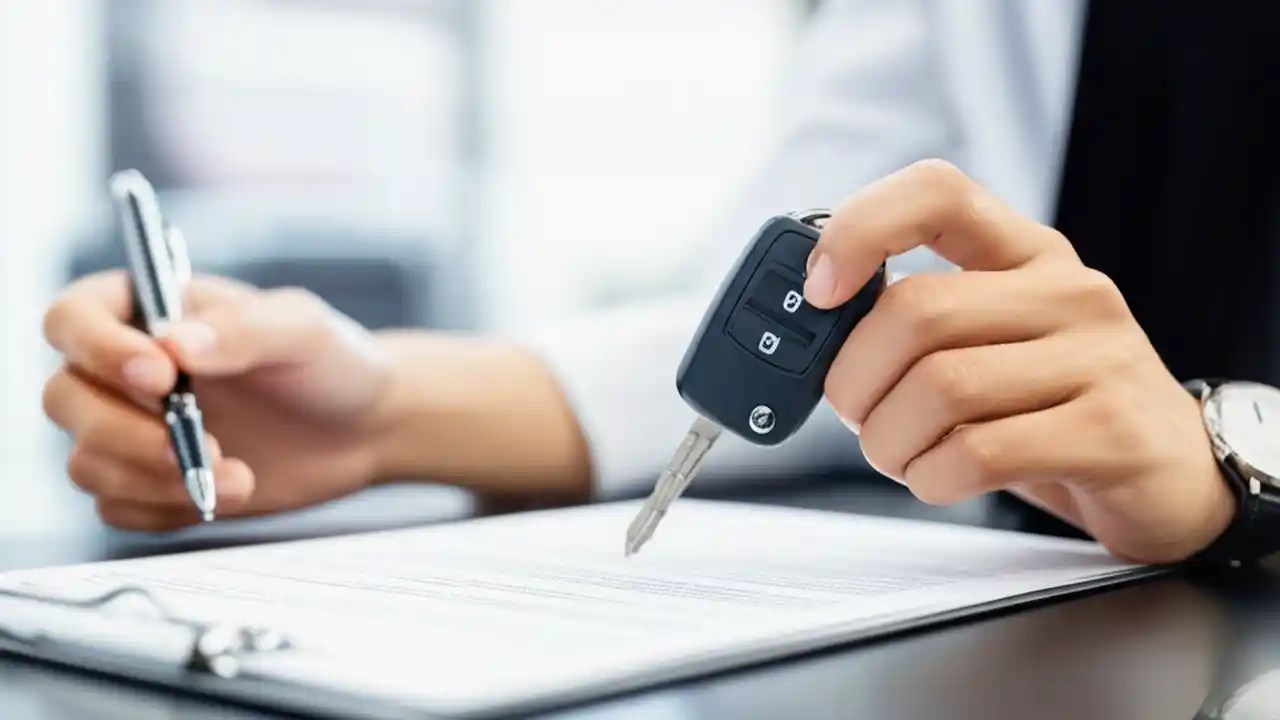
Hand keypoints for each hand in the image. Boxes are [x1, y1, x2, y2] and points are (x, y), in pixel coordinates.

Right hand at [42, 272, 393, 528]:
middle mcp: (123, 369)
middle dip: (127, 431)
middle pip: (65, 399)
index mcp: (145, 310)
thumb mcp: (302, 330)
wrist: (363, 427)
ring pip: (87, 462)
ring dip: (154, 478)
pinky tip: (223, 493)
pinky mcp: (149, 483)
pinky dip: (165, 508)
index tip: (162, 376)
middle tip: (200, 444)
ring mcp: (131, 429)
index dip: (100, 349)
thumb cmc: (330, 363)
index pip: (73, 320)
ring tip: (237, 477)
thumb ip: (243, 329)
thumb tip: (175, 342)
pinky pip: (119, 507)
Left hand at [806, 160, 1233, 562]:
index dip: (859, 229)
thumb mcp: (994, 342)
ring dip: (889, 439)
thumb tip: (817, 327)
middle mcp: (1067, 292)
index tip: (820, 289)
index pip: (936, 192)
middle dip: (854, 380)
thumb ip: (920, 323)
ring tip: (900, 454)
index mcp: (1026, 254)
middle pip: (917, 312)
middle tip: (857, 415)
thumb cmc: (1056, 406)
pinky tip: (938, 477)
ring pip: (941, 387)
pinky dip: (931, 476)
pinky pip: (980, 452)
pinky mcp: (1111, 432)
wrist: (1175, 474)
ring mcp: (1097, 358)